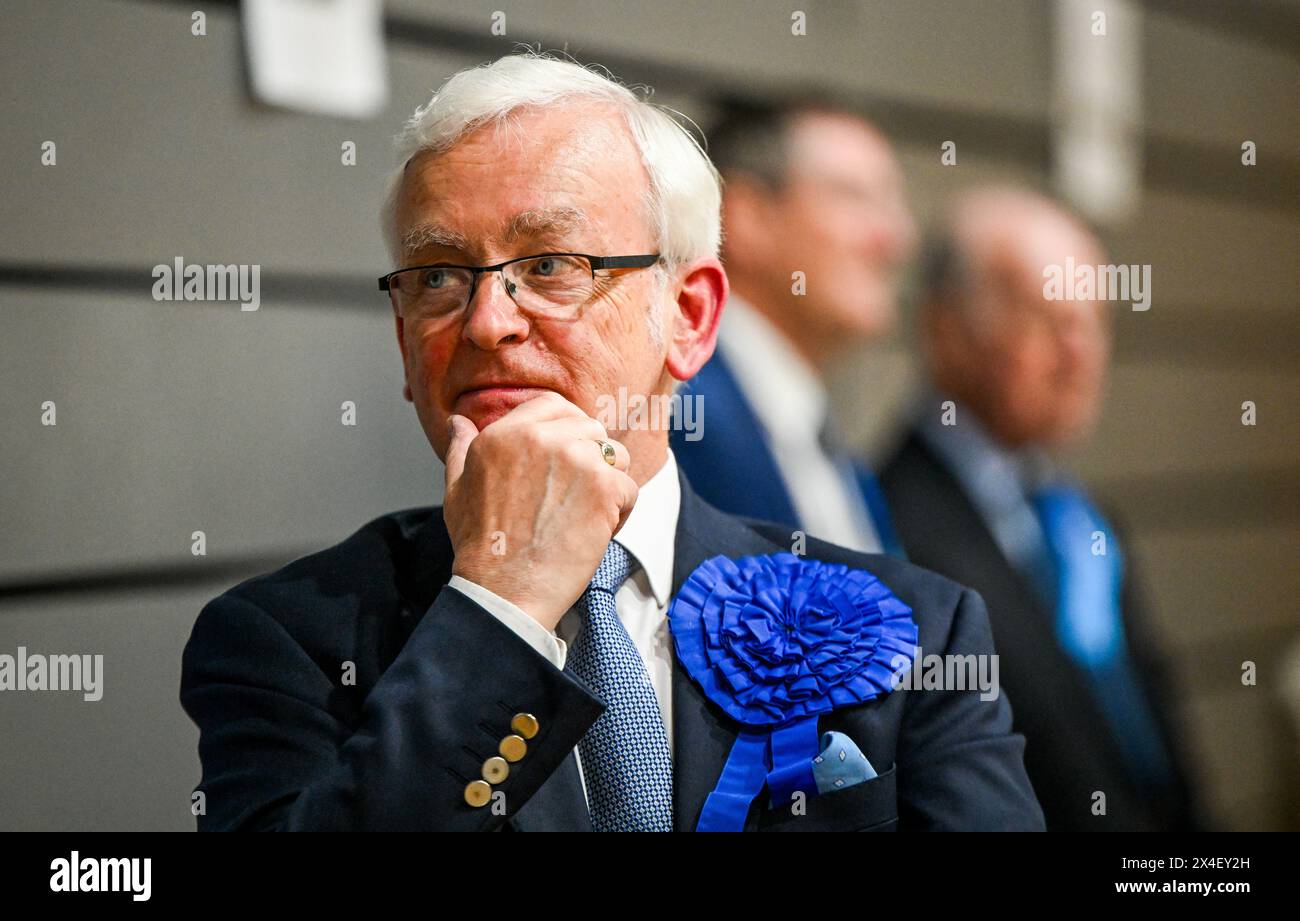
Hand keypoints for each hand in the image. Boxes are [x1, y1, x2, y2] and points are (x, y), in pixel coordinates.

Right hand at [443, 392, 636, 630]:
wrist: (504, 590)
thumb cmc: (481, 546)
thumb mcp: (456, 489)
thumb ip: (460, 448)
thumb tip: (457, 421)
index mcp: (503, 432)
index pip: (555, 406)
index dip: (569, 428)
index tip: (569, 458)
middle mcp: (540, 436)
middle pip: (590, 427)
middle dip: (591, 458)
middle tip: (574, 497)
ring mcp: (575, 458)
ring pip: (615, 455)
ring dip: (608, 482)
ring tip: (583, 515)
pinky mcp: (603, 486)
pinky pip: (629, 487)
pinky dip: (619, 514)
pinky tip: (593, 533)